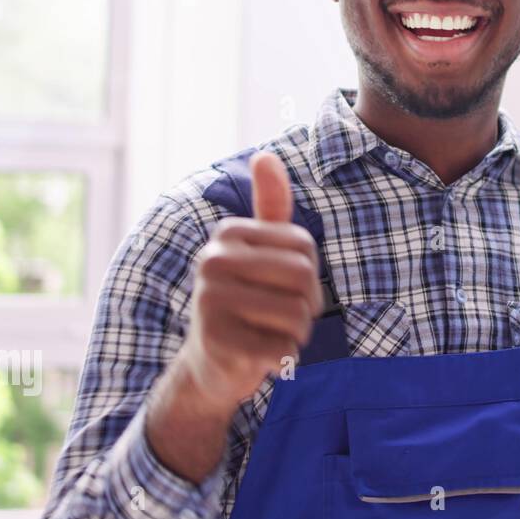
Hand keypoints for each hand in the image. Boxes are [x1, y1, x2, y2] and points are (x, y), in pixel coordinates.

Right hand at [181, 151, 323, 411]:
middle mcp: (212, 261)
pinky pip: (283, 346)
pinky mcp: (217, 342)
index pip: (306, 247)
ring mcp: (210, 302)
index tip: (282, 287)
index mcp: (227, 234)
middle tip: (281, 316)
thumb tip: (265, 155)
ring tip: (269, 333)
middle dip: (307, 304)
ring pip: (297, 314)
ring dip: (296, 332)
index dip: (309, 275)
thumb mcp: (259, 250)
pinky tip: (260, 355)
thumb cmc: (246, 299)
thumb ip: (269, 205)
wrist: (210, 363)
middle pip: (303, 277)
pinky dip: (283, 356)